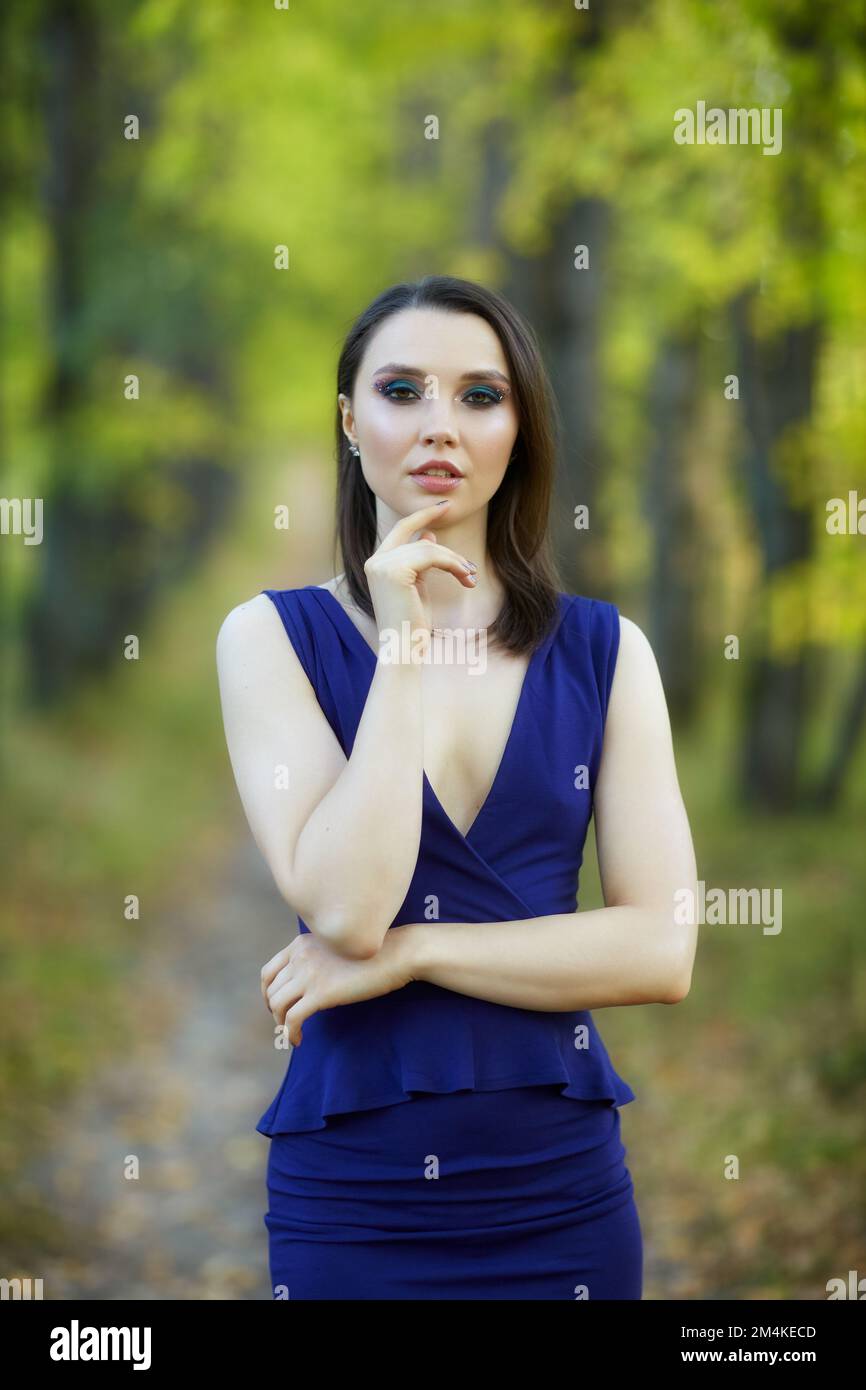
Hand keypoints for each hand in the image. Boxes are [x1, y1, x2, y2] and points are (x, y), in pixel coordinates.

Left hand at [260, 926, 418, 1045]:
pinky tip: (299, 1040)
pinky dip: (290, 1032)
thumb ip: (316, 959)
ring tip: (292, 1034)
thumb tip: (305, 986)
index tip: (276, 1008)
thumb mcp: (335, 948)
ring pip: (278, 1005)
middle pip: (272, 990)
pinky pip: (292, 1018)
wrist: (396, 954)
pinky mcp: (320, 993)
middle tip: (286, 1025)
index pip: (269, 972)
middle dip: (275, 1011)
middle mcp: (300, 956)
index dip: (268, 994)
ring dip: (281, 1024)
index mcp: (301, 943)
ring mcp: (309, 973)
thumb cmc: (372, 954)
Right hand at [364, 499, 477, 640]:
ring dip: (454, 561)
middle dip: (446, 546)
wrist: (403, 649)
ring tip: (469, 577)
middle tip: (468, 554)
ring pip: (428, 548)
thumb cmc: (411, 624)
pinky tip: (465, 579)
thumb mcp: (418, 586)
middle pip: (417, 538)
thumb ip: (420, 560)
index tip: (443, 507)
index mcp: (377, 564)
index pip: (400, 530)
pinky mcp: (394, 571)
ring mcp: (382, 565)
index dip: (422, 516)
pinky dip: (453, 565)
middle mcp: (375, 562)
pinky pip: (432, 557)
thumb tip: (430, 535)